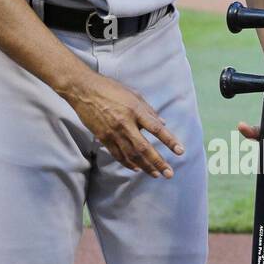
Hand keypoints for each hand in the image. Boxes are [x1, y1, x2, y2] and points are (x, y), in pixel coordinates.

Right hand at [69, 72, 183, 177]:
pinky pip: (118, 154)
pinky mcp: (103, 137)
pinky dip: (128, 163)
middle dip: (158, 162)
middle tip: (169, 173)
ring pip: (131, 155)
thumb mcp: (133, 94)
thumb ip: (149, 110)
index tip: (180, 151)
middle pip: (144, 148)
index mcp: (135, 110)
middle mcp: (125, 124)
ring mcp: (113, 132)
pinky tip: (136, 168)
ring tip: (156, 174)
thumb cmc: (110, 88)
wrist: (83, 90)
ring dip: (145, 167)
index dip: (169, 141)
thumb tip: (163, 123)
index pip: (156, 129)